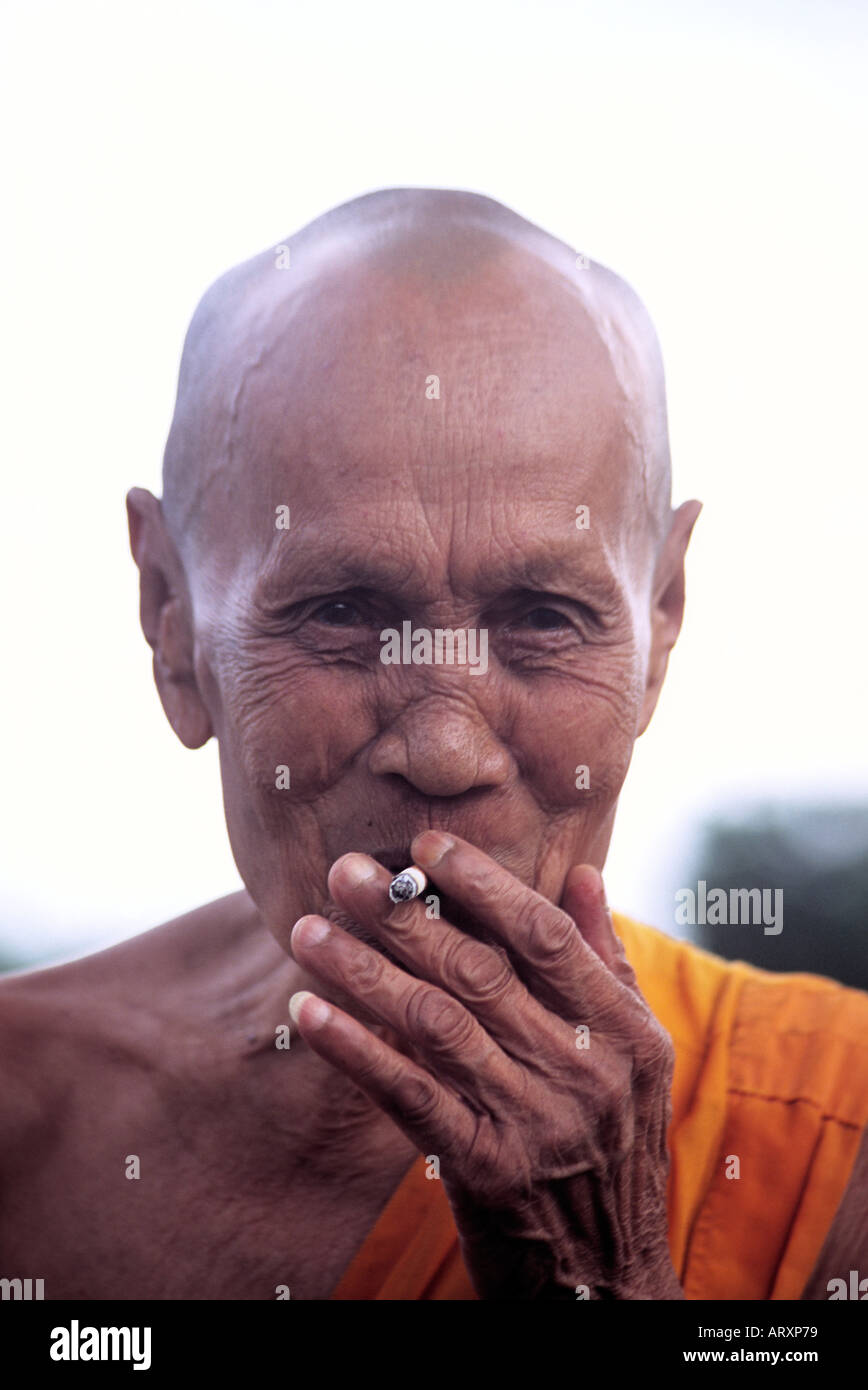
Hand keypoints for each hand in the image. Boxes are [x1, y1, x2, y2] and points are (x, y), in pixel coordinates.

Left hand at [289, 831, 682, 1299]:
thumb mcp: (637, 1051)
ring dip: (364, 974)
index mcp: (623, 1029)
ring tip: (308, 932)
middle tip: (344, 872)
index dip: (483, 884)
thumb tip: (584, 873)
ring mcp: (532, 1122)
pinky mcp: (484, 1169)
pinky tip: (312, 1014)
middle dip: (404, 916)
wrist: (608, 1278)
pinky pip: (408, 1096)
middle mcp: (582, 1070)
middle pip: (478, 972)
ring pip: (435, 1026)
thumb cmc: (615, 1143)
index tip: (426, 845)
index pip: (544, 936)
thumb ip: (606, 961)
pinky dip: (356, 1051)